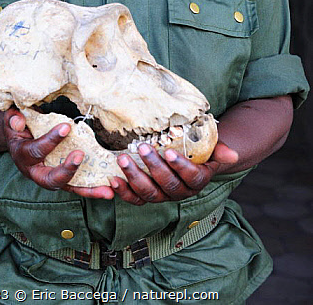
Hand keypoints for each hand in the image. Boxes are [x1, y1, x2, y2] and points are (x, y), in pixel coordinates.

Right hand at [3, 108, 113, 199]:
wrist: (21, 140)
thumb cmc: (18, 127)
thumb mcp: (11, 120)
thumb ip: (13, 119)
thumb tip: (19, 121)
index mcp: (23, 156)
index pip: (36, 150)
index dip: (50, 140)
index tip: (66, 127)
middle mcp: (36, 172)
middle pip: (51, 179)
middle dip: (66, 170)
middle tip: (80, 156)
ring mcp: (51, 178)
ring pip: (69, 188)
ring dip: (88, 190)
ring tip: (107, 190)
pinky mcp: (64, 180)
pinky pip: (78, 186)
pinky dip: (93, 189)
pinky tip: (110, 190)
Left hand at [109, 141, 238, 205]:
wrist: (185, 158)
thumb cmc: (198, 150)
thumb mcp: (210, 147)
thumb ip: (220, 150)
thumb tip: (232, 154)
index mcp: (197, 181)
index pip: (192, 178)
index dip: (180, 167)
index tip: (169, 152)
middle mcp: (180, 192)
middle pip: (168, 186)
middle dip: (154, 167)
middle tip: (142, 147)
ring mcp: (161, 196)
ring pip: (148, 194)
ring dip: (134, 177)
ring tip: (123, 159)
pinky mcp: (145, 196)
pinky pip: (134, 198)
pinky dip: (123, 191)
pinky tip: (113, 179)